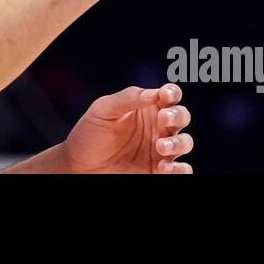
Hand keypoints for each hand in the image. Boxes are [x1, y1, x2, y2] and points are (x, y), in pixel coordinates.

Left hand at [60, 83, 193, 173]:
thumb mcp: (104, 109)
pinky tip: (165, 168)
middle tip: (163, 118)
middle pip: (181, 116)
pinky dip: (180, 169)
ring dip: (178, 143)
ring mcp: (160, 149)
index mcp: (147, 107)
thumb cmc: (91, 132)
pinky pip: (181, 170)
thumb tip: (154, 93)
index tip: (164, 95)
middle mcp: (157, 127)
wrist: (79, 164)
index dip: (171, 92)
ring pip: (185, 142)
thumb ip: (128, 99)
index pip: (169, 95)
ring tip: (160, 147)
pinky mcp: (158, 170)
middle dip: (177, 115)